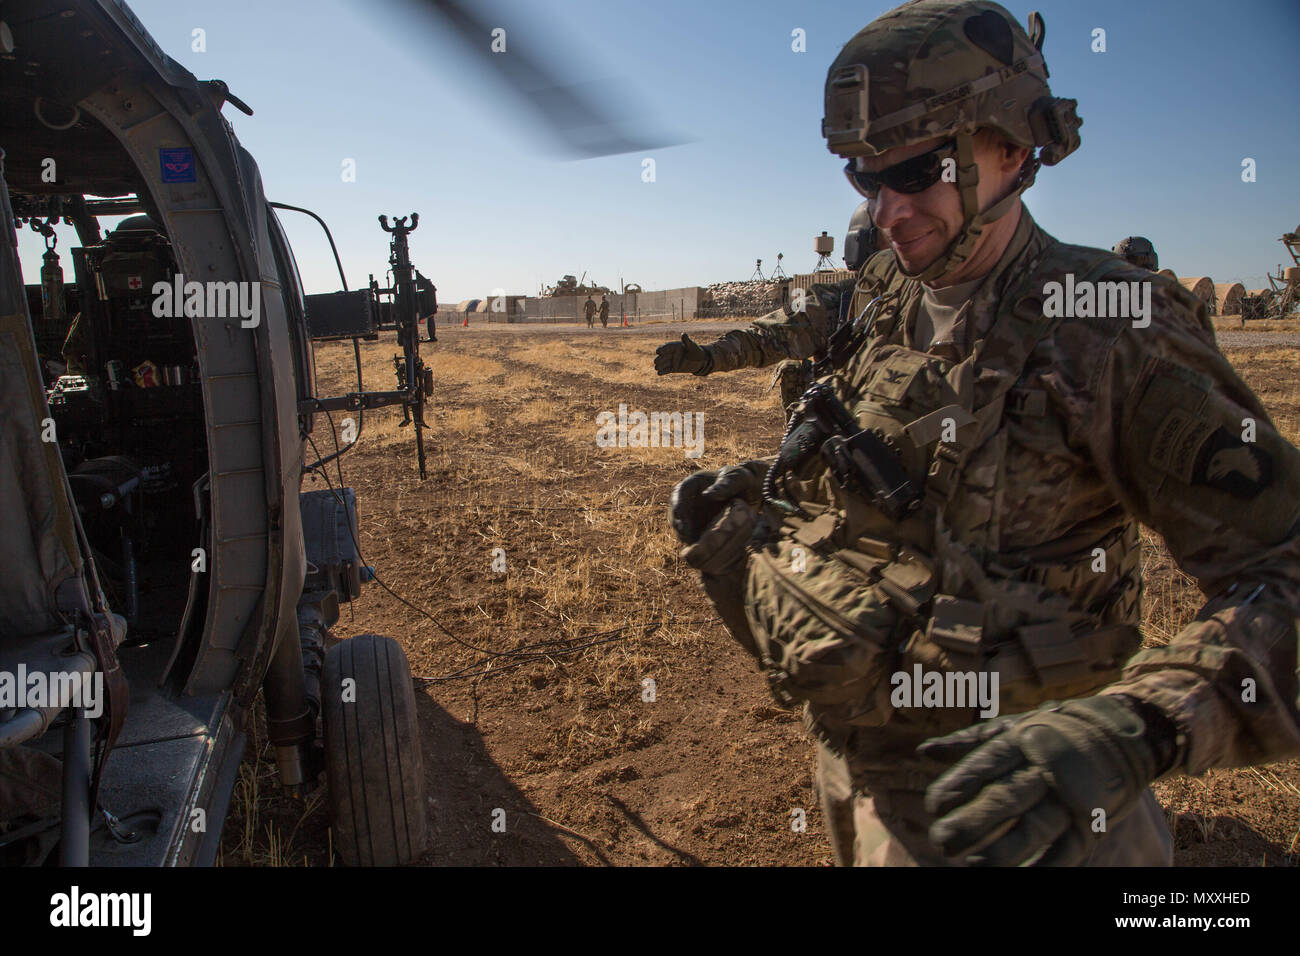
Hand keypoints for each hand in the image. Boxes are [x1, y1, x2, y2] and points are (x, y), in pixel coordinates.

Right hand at [654, 334, 712, 375]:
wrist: (700, 361)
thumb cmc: (696, 351)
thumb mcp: (691, 346)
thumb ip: (686, 341)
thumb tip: (683, 334)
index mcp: (674, 346)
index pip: (666, 347)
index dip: (661, 349)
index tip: (658, 351)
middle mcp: (671, 354)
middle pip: (662, 356)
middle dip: (659, 359)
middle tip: (656, 361)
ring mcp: (671, 361)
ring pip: (662, 364)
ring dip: (659, 366)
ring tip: (657, 368)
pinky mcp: (673, 368)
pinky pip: (666, 370)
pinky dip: (662, 372)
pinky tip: (659, 373)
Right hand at [670, 463, 765, 543]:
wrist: (754, 492)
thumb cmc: (745, 480)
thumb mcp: (739, 478)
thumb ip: (726, 484)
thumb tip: (707, 494)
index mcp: (695, 483)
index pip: (679, 493)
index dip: (678, 506)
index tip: (682, 519)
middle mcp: (690, 499)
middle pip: (676, 513)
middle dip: (680, 526)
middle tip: (688, 538)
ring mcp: (694, 514)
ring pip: (682, 527)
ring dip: (687, 537)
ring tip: (696, 547)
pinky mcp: (700, 527)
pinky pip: (694, 536)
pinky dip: (697, 543)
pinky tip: (705, 550)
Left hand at [918, 695, 1158, 865]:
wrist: (1119, 734)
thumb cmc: (1049, 734)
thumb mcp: (1011, 728)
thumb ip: (968, 742)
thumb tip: (923, 752)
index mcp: (1022, 741)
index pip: (985, 765)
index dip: (957, 786)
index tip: (933, 805)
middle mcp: (1046, 769)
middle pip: (1006, 798)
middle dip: (971, 822)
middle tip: (941, 840)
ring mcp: (1071, 797)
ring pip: (1035, 829)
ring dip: (1001, 852)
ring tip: (969, 864)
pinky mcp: (1092, 823)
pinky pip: (1067, 850)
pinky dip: (1042, 867)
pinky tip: (1016, 876)